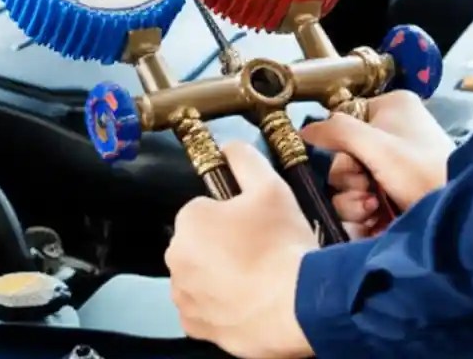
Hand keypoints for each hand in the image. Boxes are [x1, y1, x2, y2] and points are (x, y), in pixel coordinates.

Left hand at [166, 142, 317, 358]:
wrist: (296, 305)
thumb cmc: (281, 244)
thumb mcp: (271, 187)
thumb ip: (244, 160)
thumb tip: (228, 147)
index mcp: (189, 220)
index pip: (205, 210)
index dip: (233, 215)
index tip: (256, 226)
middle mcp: (176, 258)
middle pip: (200, 243)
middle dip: (223, 245)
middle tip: (260, 251)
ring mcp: (183, 295)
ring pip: (201, 276)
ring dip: (220, 275)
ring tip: (258, 279)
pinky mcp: (194, 326)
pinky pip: (203, 308)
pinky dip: (220, 305)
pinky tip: (248, 301)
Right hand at [301, 90, 453, 237]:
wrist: (457, 216)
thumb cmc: (423, 171)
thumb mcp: (378, 146)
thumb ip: (338, 132)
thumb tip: (304, 129)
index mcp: (391, 109)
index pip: (343, 123)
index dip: (342, 150)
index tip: (355, 167)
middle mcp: (391, 133)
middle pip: (344, 159)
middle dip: (350, 183)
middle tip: (368, 194)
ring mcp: (394, 166)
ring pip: (350, 185)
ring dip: (354, 203)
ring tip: (373, 211)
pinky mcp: (395, 194)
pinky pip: (363, 202)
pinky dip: (365, 216)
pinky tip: (376, 223)